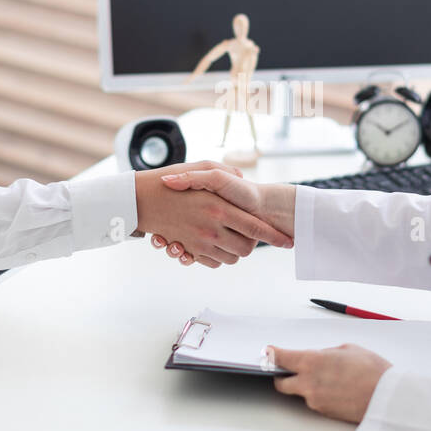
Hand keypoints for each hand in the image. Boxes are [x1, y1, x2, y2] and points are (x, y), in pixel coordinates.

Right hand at [135, 161, 291, 268]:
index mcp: (219, 208)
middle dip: (252, 244)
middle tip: (249, 234)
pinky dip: (218, 256)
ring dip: (235, 250)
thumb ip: (226, 172)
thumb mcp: (202, 167)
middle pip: (246, 249)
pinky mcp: (189, 251)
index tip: (288, 241)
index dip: (275, 237)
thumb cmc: (172, 181)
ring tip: (231, 236)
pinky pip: (213, 263)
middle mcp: (212, 229)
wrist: (142, 199)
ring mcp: (200, 242)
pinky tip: (216, 242)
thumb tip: (241, 177)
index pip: (256, 228)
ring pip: (231, 258)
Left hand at [268, 344, 391, 422]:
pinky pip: (315, 401)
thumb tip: (320, 358)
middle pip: (281, 383)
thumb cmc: (372, 370)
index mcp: (311, 362)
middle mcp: (308, 383)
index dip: (272, 355)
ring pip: (301, 393)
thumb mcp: (348, 349)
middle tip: (291, 370)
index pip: (280, 358)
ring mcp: (315, 400)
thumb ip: (327, 353)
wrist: (386, 398)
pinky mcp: (324, 412)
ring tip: (329, 378)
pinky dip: (320, 395)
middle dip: (283, 377)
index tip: (269, 353)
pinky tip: (336, 389)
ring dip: (307, 386)